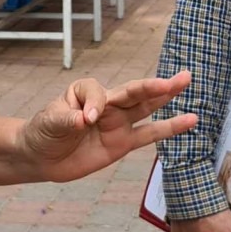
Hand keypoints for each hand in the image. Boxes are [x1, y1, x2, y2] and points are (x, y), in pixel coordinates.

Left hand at [17, 71, 197, 182]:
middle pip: (134, 91)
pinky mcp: (122, 144)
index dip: (94, 105)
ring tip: (187, 82)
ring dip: (166, 97)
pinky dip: (169, 129)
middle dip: (155, 85)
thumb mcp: (49, 121)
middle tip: (182, 76)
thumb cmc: (43, 131)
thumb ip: (68, 118)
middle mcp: (107, 104)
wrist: (41, 155)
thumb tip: (86, 120)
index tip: (83, 120)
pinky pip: (149, 136)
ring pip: (146, 107)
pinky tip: (189, 121)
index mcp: (86, 92)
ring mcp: (117, 123)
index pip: (98, 93)